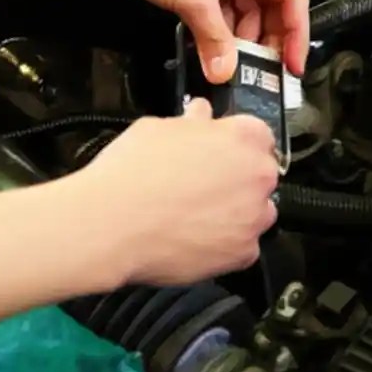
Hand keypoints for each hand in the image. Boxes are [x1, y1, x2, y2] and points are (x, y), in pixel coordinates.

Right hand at [79, 99, 278, 286]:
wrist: (112, 224)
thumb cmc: (131, 174)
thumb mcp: (158, 129)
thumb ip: (192, 124)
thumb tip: (200, 117)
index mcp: (244, 137)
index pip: (257, 135)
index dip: (232, 144)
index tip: (218, 152)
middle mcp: (257, 176)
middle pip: (259, 175)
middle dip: (236, 179)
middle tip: (199, 185)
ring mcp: (253, 217)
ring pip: (255, 212)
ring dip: (235, 212)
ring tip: (195, 214)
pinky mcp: (242, 254)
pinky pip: (243, 247)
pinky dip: (224, 244)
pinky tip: (194, 237)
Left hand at [97, 0, 309, 82]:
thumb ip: (216, 40)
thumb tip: (226, 71)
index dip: (295, 33)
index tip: (292, 64)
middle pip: (270, 3)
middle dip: (265, 38)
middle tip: (263, 71)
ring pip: (246, 8)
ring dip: (239, 38)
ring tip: (232, 64)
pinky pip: (224, 7)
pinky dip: (220, 30)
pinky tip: (215, 50)